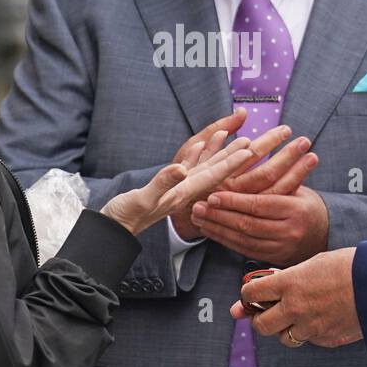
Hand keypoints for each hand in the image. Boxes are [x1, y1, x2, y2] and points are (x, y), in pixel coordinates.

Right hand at [100, 133, 254, 236]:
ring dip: (217, 153)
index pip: (213, 176)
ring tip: (230, 136)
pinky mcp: (166, 186)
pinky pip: (186, 167)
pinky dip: (194, 155)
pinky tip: (199, 145)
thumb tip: (181, 168)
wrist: (114, 229)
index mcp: (183, 193)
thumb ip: (163, 183)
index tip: (248, 150)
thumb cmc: (127, 216)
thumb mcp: (144, 199)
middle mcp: (184, 191)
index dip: (231, 163)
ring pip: (202, 166)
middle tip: (251, 141)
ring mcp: (176, 189)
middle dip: (232, 156)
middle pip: (214, 171)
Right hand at [167, 114, 315, 240]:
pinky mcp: (248, 212)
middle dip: (287, 156)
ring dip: (294, 172)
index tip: (286, 130)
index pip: (249, 158)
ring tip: (310, 155)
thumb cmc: (185, 174)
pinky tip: (302, 173)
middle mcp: (231, 192)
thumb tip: (243, 112)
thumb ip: (218, 129)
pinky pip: (273, 200)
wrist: (179, 212)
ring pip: (273, 190)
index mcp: (218, 175)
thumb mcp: (194, 147)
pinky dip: (289, 186)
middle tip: (304, 140)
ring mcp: (241, 205)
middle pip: (266, 175)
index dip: (269, 144)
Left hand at [190, 185, 328, 266]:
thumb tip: (247, 153)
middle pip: (248, 223)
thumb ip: (274, 178)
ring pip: (243, 239)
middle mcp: (289, 231)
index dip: (234, 201)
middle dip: (219, 215)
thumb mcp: (297, 187)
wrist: (325, 233)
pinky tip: (210, 231)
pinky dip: (225, 240)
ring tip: (198, 218)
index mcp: (296, 209)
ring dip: (217, 229)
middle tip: (196, 206)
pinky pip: (244, 250)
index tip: (213, 194)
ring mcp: (281, 248)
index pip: (259, 204)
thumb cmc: (306, 203)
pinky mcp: (273, 259)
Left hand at [229, 247, 361, 347]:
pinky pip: (308, 340)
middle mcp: (294, 308)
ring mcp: (310, 327)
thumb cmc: (349, 267)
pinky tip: (320, 319)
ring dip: (284, 328)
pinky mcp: (326, 339)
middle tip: (266, 311)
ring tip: (296, 315)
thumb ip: (285, 277)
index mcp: (288, 283)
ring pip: (283, 338)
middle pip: (260, 325)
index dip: (248, 295)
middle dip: (260, 318)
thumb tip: (263, 289)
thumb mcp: (313, 263)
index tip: (252, 295)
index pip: (250, 295)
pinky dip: (308, 333)